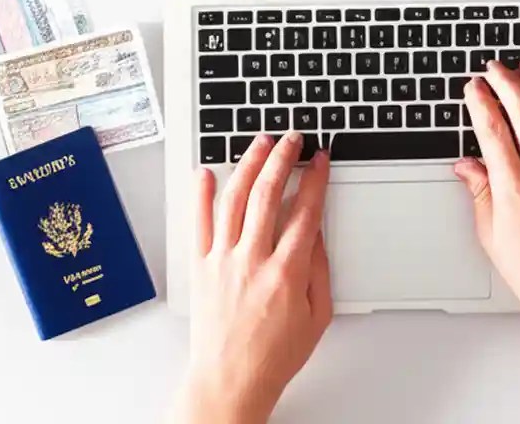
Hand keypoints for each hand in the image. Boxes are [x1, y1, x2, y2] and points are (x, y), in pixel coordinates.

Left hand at [171, 133, 332, 423]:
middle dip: (283, 158)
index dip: (315, 179)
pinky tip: (206, 172)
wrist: (230, 380)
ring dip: (248, 165)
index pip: (305, 211)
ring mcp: (222, 261)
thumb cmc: (274, 355)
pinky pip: (198, 222)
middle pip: (267, 194)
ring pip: (233, 199)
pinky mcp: (201, 267)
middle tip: (292, 139)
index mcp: (286, 272)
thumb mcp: (318, 315)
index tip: (321, 159)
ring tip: (259, 143)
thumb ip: (319, 269)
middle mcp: (252, 260)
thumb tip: (316, 231)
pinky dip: (201, 194)